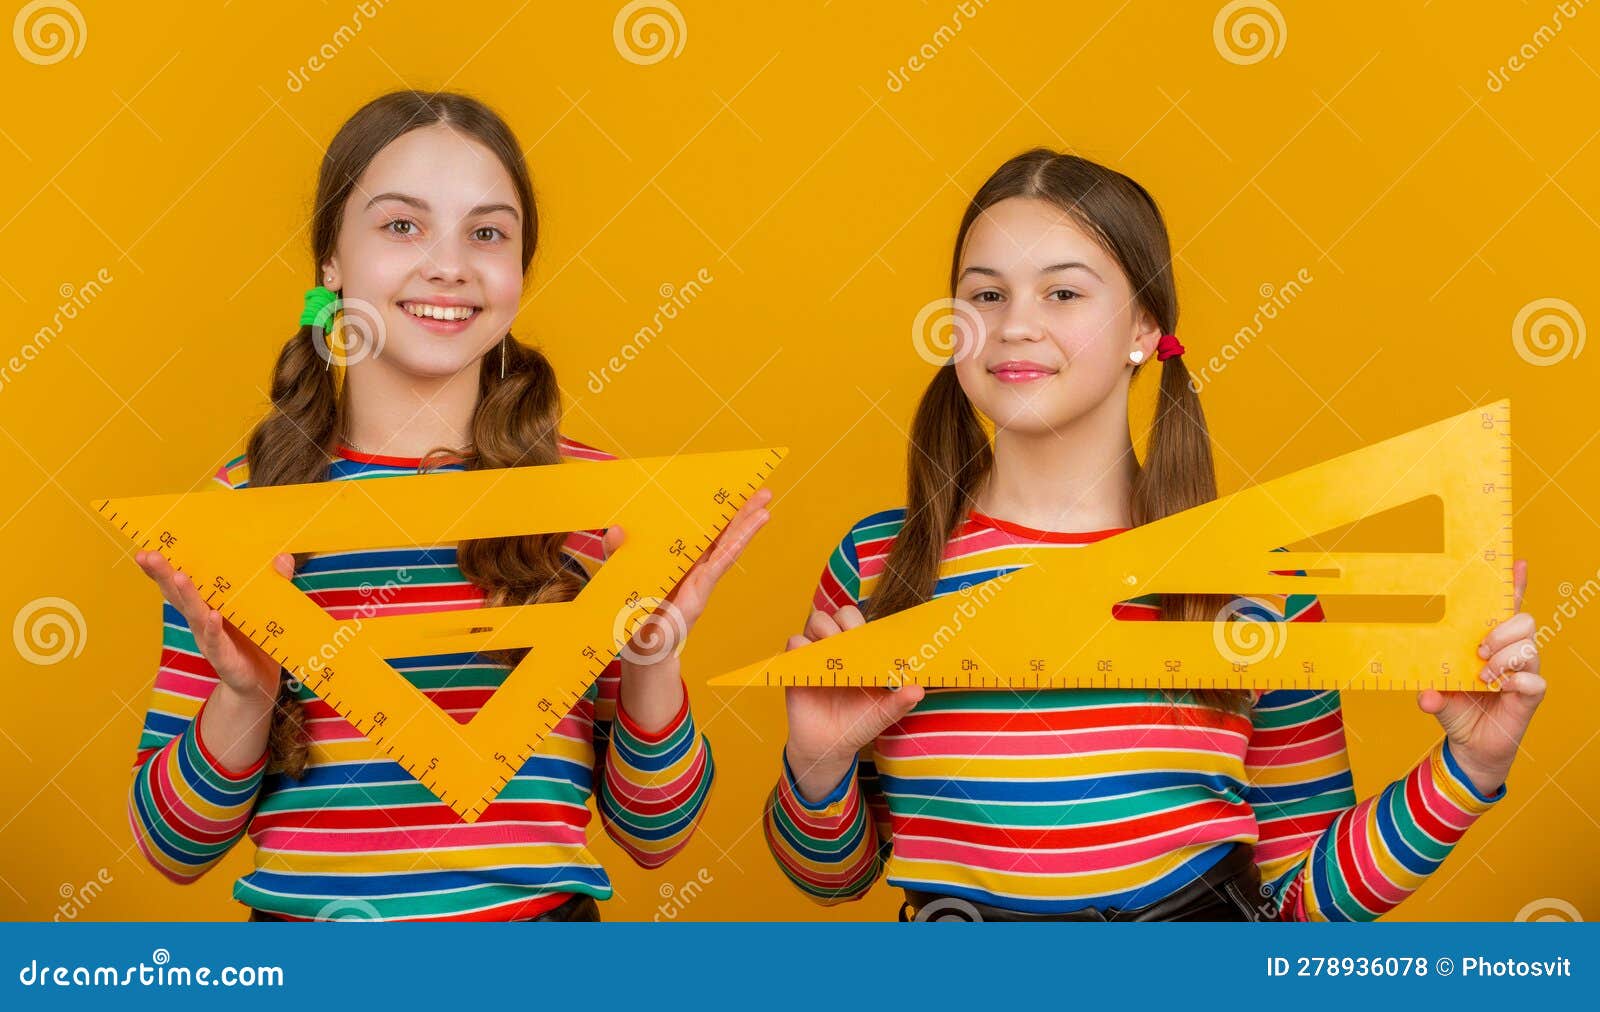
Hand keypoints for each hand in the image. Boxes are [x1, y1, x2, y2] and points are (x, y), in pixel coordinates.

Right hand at [134, 549, 294, 707]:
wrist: (260, 683)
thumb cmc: (255, 640)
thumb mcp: (267, 607)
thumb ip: (274, 582)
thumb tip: (283, 557)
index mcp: (206, 606)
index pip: (181, 584)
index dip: (163, 568)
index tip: (146, 548)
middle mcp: (202, 621)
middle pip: (179, 596)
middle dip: (163, 575)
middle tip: (148, 555)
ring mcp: (210, 640)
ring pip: (195, 616)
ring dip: (187, 596)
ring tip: (178, 575)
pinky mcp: (225, 659)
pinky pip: (217, 643)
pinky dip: (213, 629)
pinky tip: (213, 616)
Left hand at [602, 487, 772, 666]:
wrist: (637, 650)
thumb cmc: (631, 615)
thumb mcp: (620, 576)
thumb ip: (617, 553)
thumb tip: (615, 530)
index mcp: (676, 559)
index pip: (697, 528)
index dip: (712, 509)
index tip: (727, 488)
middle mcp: (692, 567)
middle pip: (720, 533)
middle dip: (740, 512)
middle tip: (761, 492)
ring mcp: (699, 579)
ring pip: (726, 545)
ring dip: (746, 526)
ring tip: (765, 508)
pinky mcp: (699, 592)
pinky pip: (720, 564)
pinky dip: (735, 545)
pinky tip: (750, 531)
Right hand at [782, 604, 924, 801]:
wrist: (828, 746)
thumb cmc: (858, 724)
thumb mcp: (882, 714)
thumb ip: (900, 702)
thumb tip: (919, 690)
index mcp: (863, 653)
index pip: (867, 623)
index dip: (871, 624)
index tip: (875, 639)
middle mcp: (840, 647)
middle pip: (843, 613)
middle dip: (849, 622)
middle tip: (854, 642)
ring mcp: (817, 652)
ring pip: (817, 620)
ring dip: (826, 629)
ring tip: (833, 651)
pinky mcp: (796, 664)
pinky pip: (795, 643)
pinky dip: (802, 648)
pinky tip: (813, 666)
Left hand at [1417, 558, 1544, 796]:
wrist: (1469, 746)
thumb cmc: (1457, 709)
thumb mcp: (1436, 694)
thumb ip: (1430, 689)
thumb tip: (1425, 696)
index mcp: (1490, 643)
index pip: (1506, 608)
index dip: (1514, 585)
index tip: (1516, 561)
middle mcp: (1511, 652)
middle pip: (1523, 621)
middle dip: (1501, 629)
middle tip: (1478, 651)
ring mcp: (1524, 672)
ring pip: (1529, 646)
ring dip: (1503, 658)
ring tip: (1483, 675)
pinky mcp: (1530, 695)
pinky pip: (1534, 679)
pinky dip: (1516, 680)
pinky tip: (1501, 687)